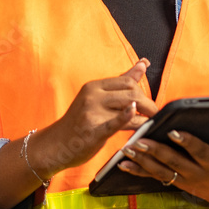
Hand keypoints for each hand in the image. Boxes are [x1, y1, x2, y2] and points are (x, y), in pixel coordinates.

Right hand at [32, 59, 158, 176]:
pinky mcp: (93, 131)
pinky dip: (128, 117)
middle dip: (147, 103)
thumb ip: (122, 82)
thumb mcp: (97, 98)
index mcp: (94, 86)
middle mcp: (92, 96)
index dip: (141, 92)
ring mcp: (92, 113)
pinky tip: (137, 116)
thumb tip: (144, 63)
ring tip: (149, 121)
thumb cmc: (80, 121)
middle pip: (131, 93)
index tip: (147, 102)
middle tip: (153, 113)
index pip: (127, 82)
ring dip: (145, 115)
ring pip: (128, 107)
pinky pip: (115, 122)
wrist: (55, 145)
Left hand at [117, 128, 208, 208]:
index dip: (187, 142)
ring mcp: (185, 180)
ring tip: (127, 150)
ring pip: (160, 171)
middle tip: (139, 141)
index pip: (199, 152)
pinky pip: (155, 177)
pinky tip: (123, 164)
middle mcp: (197, 174)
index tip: (173, 131)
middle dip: (155, 151)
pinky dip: (138, 171)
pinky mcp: (177, 182)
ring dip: (142, 161)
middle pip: (174, 162)